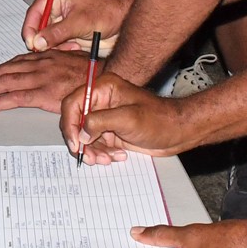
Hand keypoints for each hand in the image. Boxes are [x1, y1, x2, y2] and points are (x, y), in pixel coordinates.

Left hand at [0, 49, 91, 115]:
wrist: (108, 79)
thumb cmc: (95, 73)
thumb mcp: (74, 59)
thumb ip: (60, 61)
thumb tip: (54, 62)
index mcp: (47, 57)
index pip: (17, 61)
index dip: (0, 67)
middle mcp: (41, 65)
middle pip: (7, 70)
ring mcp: (41, 79)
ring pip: (7, 82)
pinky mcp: (44, 94)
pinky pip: (16, 98)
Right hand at [22, 0, 130, 51]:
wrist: (124, 23)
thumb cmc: (108, 12)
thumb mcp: (80, 22)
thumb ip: (57, 32)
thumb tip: (38, 41)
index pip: (35, 10)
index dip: (30, 27)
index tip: (31, 41)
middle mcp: (57, 6)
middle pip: (38, 25)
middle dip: (43, 39)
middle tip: (45, 49)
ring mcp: (62, 20)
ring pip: (46, 37)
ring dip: (54, 45)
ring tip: (69, 46)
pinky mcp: (67, 32)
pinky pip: (56, 44)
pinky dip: (62, 49)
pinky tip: (74, 47)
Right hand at [64, 69, 189, 157]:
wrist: (176, 133)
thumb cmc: (158, 120)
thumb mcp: (128, 119)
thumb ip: (99, 122)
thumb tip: (81, 133)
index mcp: (103, 88)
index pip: (73, 103)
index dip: (70, 123)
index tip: (76, 142)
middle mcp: (100, 101)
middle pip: (75, 121)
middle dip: (80, 141)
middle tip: (87, 156)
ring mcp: (104, 118)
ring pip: (84, 137)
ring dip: (92, 151)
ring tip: (106, 159)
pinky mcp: (109, 132)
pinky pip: (95, 145)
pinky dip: (102, 154)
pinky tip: (116, 156)